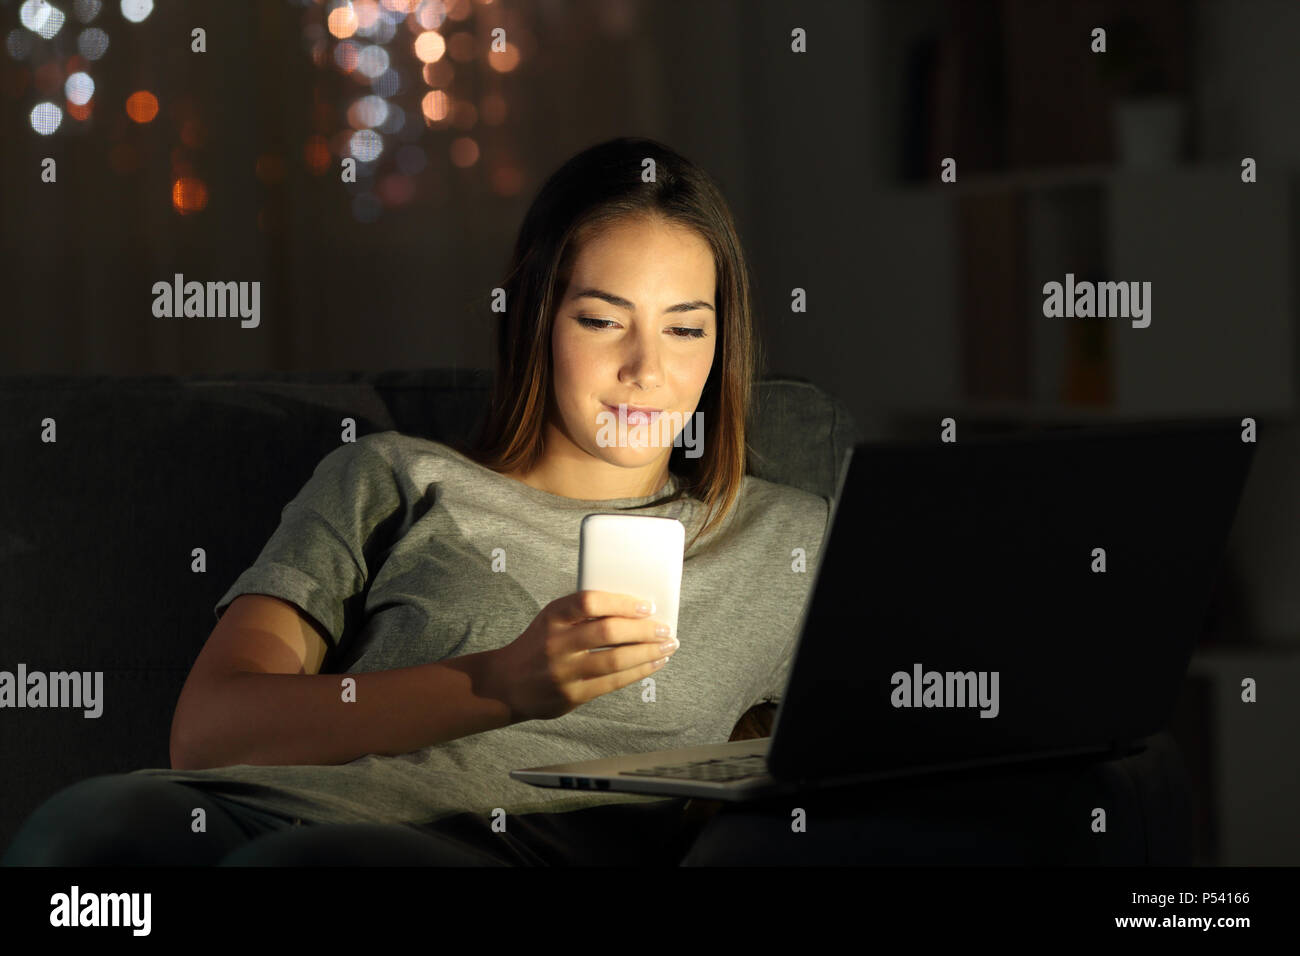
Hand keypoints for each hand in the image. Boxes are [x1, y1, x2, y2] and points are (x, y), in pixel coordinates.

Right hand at [488, 590, 678, 721]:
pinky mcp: (572, 695)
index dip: (622, 603)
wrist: (506, 684)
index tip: (647, 606)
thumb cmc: (540, 644)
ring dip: (647, 653)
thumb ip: (584, 613)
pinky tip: (653, 664)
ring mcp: (564, 672)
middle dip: (643, 630)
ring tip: (668, 647)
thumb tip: (635, 609)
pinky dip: (638, 672)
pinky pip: (613, 683)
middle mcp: (556, 643)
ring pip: (615, 660)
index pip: (589, 602)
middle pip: (607, 632)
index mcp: (553, 616)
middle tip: (665, 629)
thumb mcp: (553, 620)